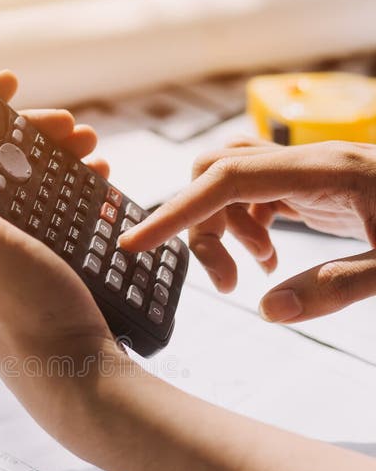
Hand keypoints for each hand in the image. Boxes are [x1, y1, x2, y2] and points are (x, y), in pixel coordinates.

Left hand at [0, 71, 128, 442]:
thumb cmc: (21, 307)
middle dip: (31, 133)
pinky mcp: (28, 267)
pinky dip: (69, 190)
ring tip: (93, 149)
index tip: (13, 81)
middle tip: (74, 125)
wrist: (70, 371)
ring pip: (20, 185)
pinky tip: (96, 184)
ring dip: (55, 158)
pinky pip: (45, 212)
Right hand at [119, 138, 375, 322]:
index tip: (133, 245)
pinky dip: (246, 226)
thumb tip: (268, 309)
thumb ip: (337, 287)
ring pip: (232, 183)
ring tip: (255, 272)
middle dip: (202, 225)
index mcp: (327, 170)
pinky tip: (270, 258)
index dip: (174, 212)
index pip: (226, 180)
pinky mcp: (315, 186)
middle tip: (228, 284)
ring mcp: (312, 170)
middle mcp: (311, 161)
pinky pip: (256, 195)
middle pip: (218, 173)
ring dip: (223, 227)